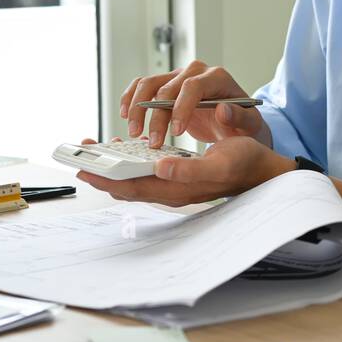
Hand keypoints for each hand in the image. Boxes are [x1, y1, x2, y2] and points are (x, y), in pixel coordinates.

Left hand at [73, 136, 295, 206]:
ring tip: (96, 154)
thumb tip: (160, 168)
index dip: (106, 178)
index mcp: (177, 188)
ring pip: (134, 180)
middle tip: (79, 159)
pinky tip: (125, 152)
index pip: (132, 187)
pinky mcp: (177, 177)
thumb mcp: (219, 163)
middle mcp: (171, 189)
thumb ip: (189, 170)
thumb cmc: (244, 164)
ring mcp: (173, 185)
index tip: (84, 168)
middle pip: (126, 186)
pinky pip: (145, 174)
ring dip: (113, 169)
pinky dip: (129, 164)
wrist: (262, 171)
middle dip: (102, 174)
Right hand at [119, 60, 271, 148]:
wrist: (236, 120)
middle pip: (167, 87)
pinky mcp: (166, 84)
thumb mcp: (250, 124)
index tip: (176, 132)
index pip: (193, 86)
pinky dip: (131, 97)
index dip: (181, 108)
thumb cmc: (243, 122)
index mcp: (217, 77)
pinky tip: (125, 114)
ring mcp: (178, 76)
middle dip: (157, 117)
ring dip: (138, 107)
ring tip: (134, 132)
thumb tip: (223, 110)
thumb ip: (241, 117)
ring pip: (149, 84)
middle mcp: (195, 72)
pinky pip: (143, 85)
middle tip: (153, 143)